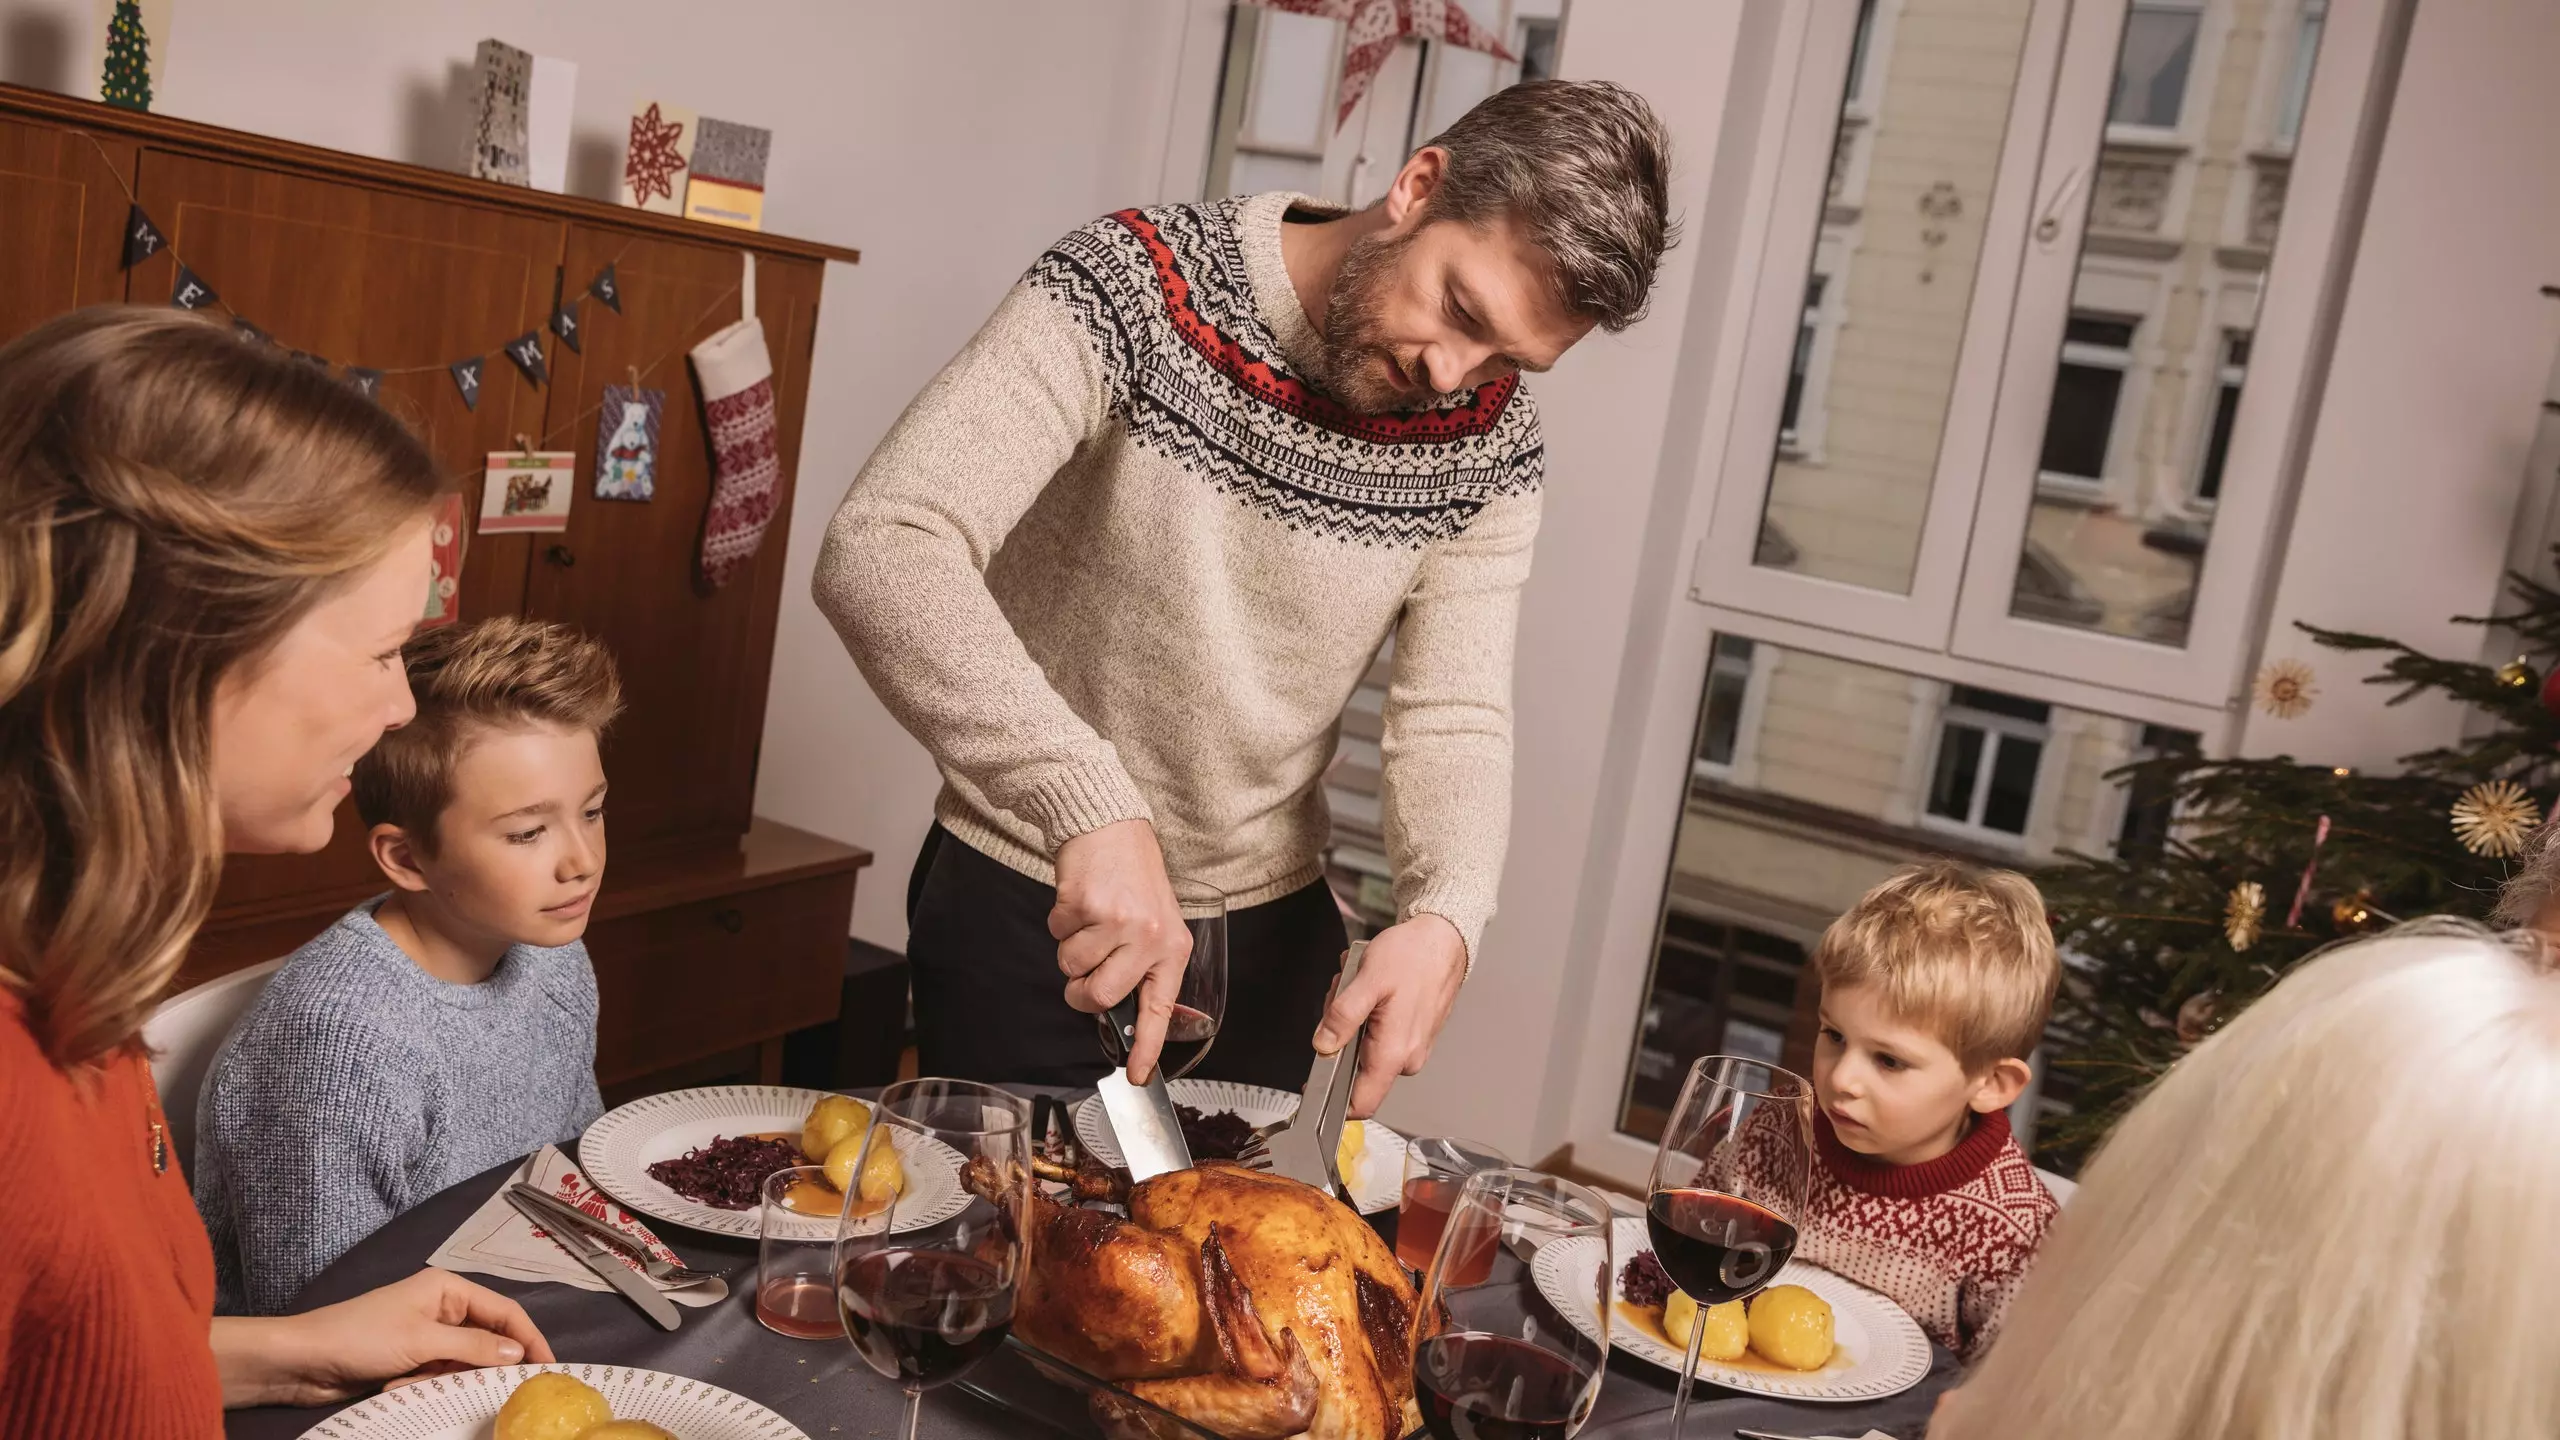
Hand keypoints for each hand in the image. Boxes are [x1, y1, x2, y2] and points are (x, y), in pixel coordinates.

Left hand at [213, 1269, 554, 1408]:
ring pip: (462, 1362)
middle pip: (487, 1338)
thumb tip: (518, 1354)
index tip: (548, 1367)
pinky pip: (438, 1376)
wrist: (302, 1361)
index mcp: (448, 1290)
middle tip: (503, 1391)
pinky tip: (398, 1386)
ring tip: (422, 1383)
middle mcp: (442, 1309)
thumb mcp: (422, 1341)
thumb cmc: (362, 1338)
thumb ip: (474, 1348)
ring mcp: (426, 1336)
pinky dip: (426, 1386)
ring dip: (446, 1378)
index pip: (505, 1312)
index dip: (529, 1338)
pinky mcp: (410, 1361)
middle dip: (487, 1365)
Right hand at [1051, 818, 1190, 1083]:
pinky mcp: (1084, 904)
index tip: (1138, 1076)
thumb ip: (1143, 964)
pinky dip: (1060, 921)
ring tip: (1090, 919)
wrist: (1111, 826)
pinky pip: (1057, 934)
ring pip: (1072, 966)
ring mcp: (1117, 920)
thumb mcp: (1156, 922)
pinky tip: (1080, 899)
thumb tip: (1118, 1009)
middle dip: (1082, 991)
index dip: (1147, 1048)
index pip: (1159, 1009)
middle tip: (1085, 970)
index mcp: (1171, 947)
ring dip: (1070, 946)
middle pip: (1101, 996)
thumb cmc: (1133, 877)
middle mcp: (1148, 936)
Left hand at [1313, 914, 1467, 1118]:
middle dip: (1340, 1036)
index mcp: (1394, 1052)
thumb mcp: (1367, 981)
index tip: (1314, 1085)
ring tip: (1361, 987)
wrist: (1443, 939)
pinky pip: (1379, 1037)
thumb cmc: (1413, 956)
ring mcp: (1413, 1049)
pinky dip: (1369, 1016)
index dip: (1332, 1102)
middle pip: (1354, 1069)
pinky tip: (1374, 991)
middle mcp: (1407, 1058)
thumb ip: (1342, 1017)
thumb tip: (1323, 1046)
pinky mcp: (1414, 1037)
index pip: (1361, 1105)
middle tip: (1343, 999)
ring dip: (1354, 1021)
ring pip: (1365, 1049)